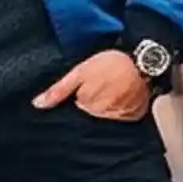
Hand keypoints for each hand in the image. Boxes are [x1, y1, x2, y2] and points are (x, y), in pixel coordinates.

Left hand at [32, 50, 150, 120]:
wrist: (145, 62)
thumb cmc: (112, 64)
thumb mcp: (80, 71)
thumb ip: (58, 90)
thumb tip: (37, 104)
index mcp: (86, 105)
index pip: (74, 111)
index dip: (76, 99)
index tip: (83, 91)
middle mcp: (101, 116)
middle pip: (88, 115)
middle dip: (90, 104)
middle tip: (99, 87)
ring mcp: (118, 118)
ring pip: (104, 117)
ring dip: (105, 107)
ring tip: (111, 90)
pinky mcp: (133, 117)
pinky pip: (121, 118)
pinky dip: (120, 109)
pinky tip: (122, 97)